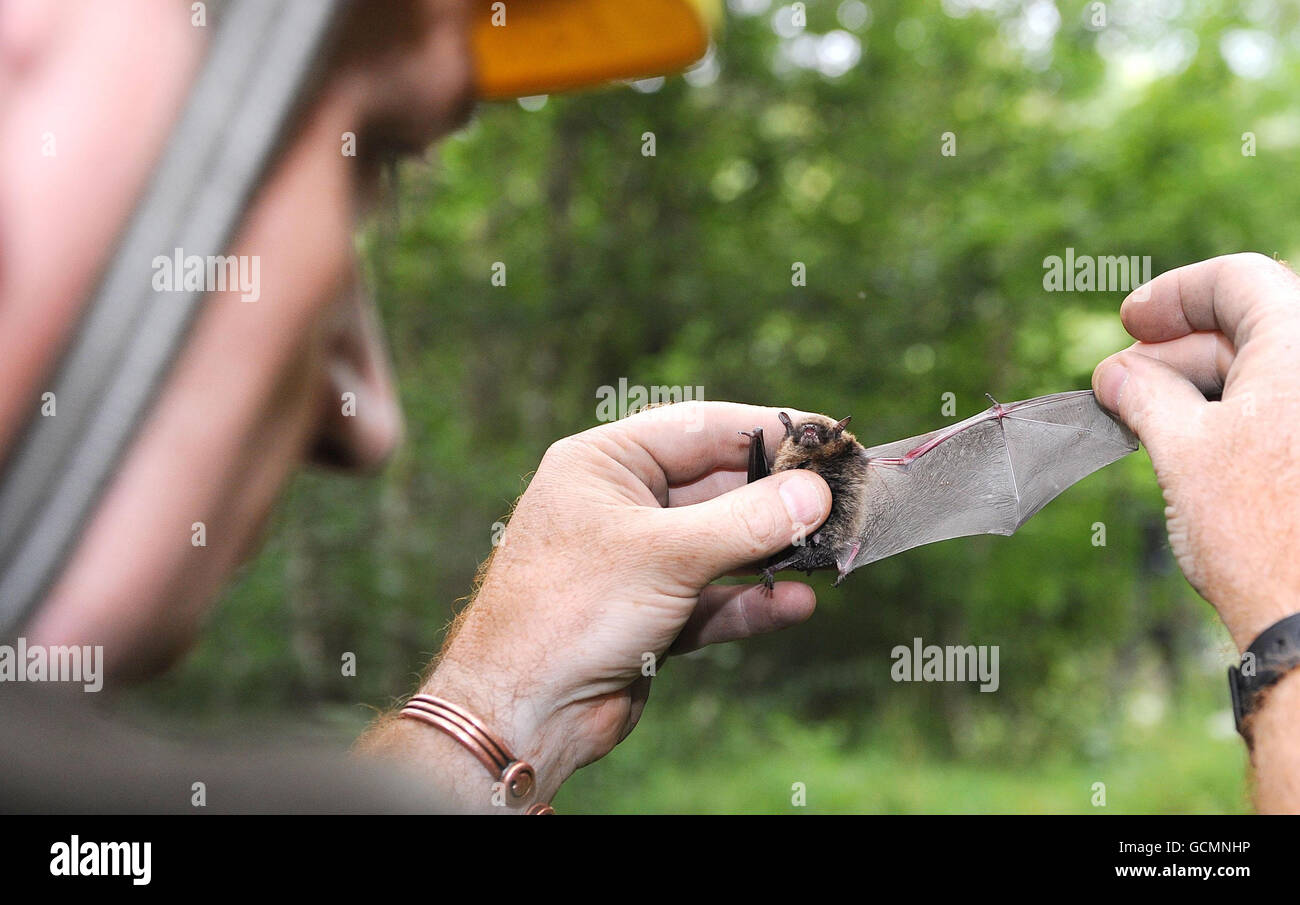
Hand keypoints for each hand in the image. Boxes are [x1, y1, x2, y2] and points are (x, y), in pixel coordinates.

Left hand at [381, 402, 831, 806]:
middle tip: (843, 501)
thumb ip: (745, 521)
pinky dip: (752, 602)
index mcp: (604, 464)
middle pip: (718, 486)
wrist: (520, 712)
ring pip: (721, 544)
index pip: (700, 428)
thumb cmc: (568, 611)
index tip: (828, 439)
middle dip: (779, 498)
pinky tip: (796, 607)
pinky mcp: (651, 613)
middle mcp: (620, 504)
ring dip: (772, 552)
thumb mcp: (665, 554)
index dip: (768, 431)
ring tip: (831, 553)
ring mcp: (637, 560)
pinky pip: (714, 597)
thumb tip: (814, 493)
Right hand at [1092, 253, 1299, 650]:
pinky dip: (1236, 415)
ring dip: (1204, 384)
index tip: (1129, 322)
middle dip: (1181, 347)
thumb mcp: (1181, 449)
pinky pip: (1285, 411)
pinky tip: (1191, 445)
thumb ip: (1144, 393)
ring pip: (1270, 370)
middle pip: (1255, 323)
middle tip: (1124, 381)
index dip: (1174, 293)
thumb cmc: (1255, 533)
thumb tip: (1117, 371)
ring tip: (1146, 419)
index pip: (1239, 279)